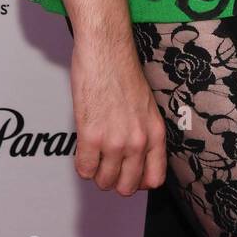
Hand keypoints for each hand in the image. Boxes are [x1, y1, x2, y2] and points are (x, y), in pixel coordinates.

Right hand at [70, 35, 167, 195]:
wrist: (106, 49)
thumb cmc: (122, 70)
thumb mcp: (146, 105)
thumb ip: (144, 132)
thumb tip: (135, 156)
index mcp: (155, 132)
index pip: (154, 178)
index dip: (138, 181)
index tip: (128, 174)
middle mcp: (138, 140)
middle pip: (126, 186)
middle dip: (115, 179)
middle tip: (107, 164)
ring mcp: (115, 141)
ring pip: (104, 181)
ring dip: (97, 172)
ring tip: (94, 154)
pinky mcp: (91, 136)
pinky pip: (84, 169)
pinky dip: (82, 164)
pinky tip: (84, 148)